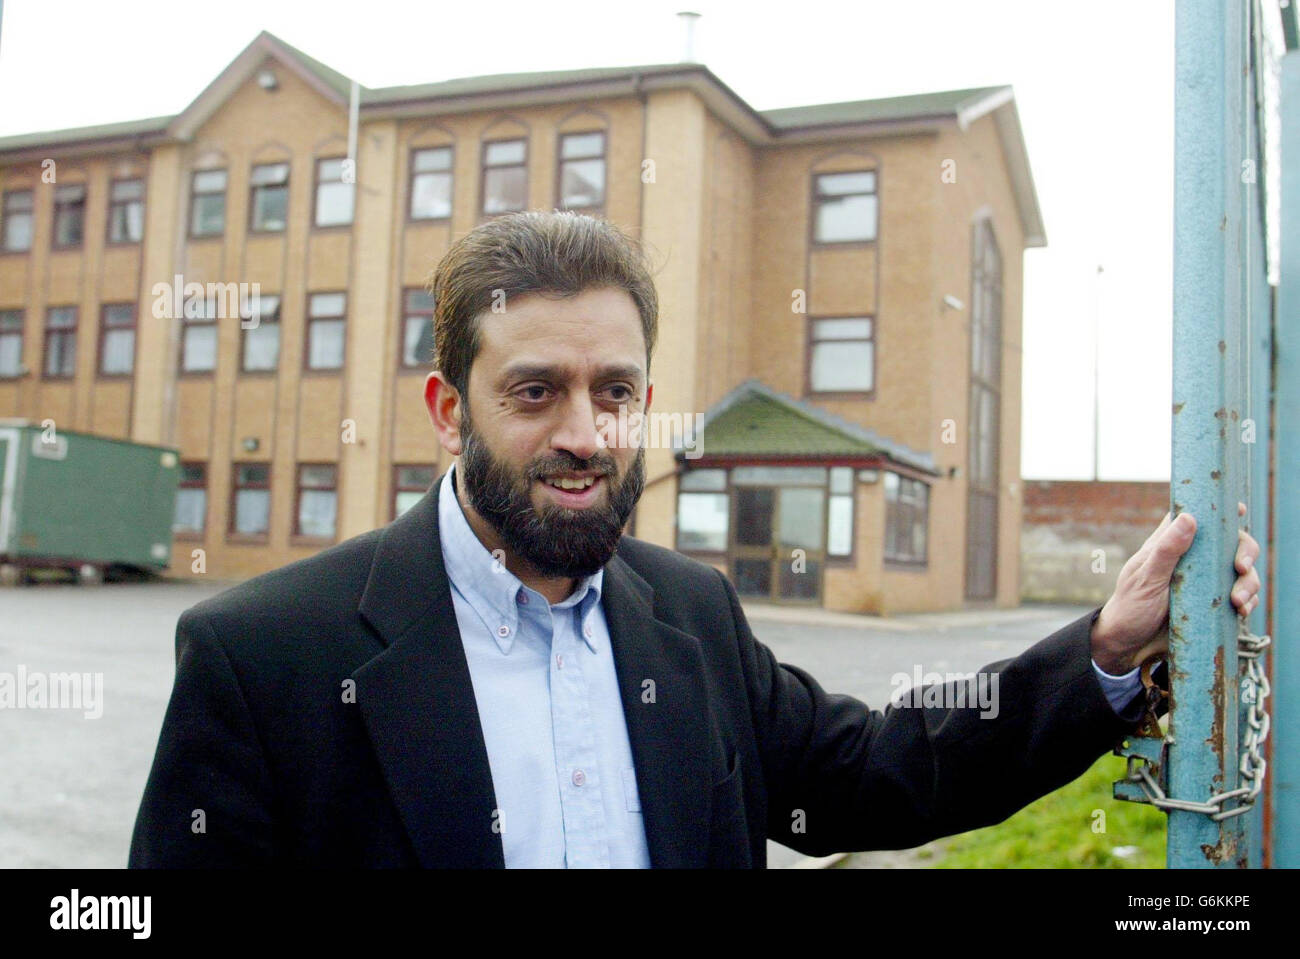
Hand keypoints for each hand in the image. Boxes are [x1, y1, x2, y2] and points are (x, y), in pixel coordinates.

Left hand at [1090, 502, 1261, 674]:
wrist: (1128, 645)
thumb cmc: (1130, 607)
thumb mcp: (1146, 579)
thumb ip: (1167, 550)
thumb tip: (1189, 518)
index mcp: (1170, 546)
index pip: (1197, 518)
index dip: (1219, 512)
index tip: (1237, 509)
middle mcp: (1192, 560)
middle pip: (1230, 544)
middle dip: (1245, 552)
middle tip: (1241, 567)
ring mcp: (1205, 583)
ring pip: (1241, 572)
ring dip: (1249, 583)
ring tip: (1238, 601)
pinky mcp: (1213, 605)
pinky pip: (1241, 598)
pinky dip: (1248, 602)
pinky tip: (1242, 611)